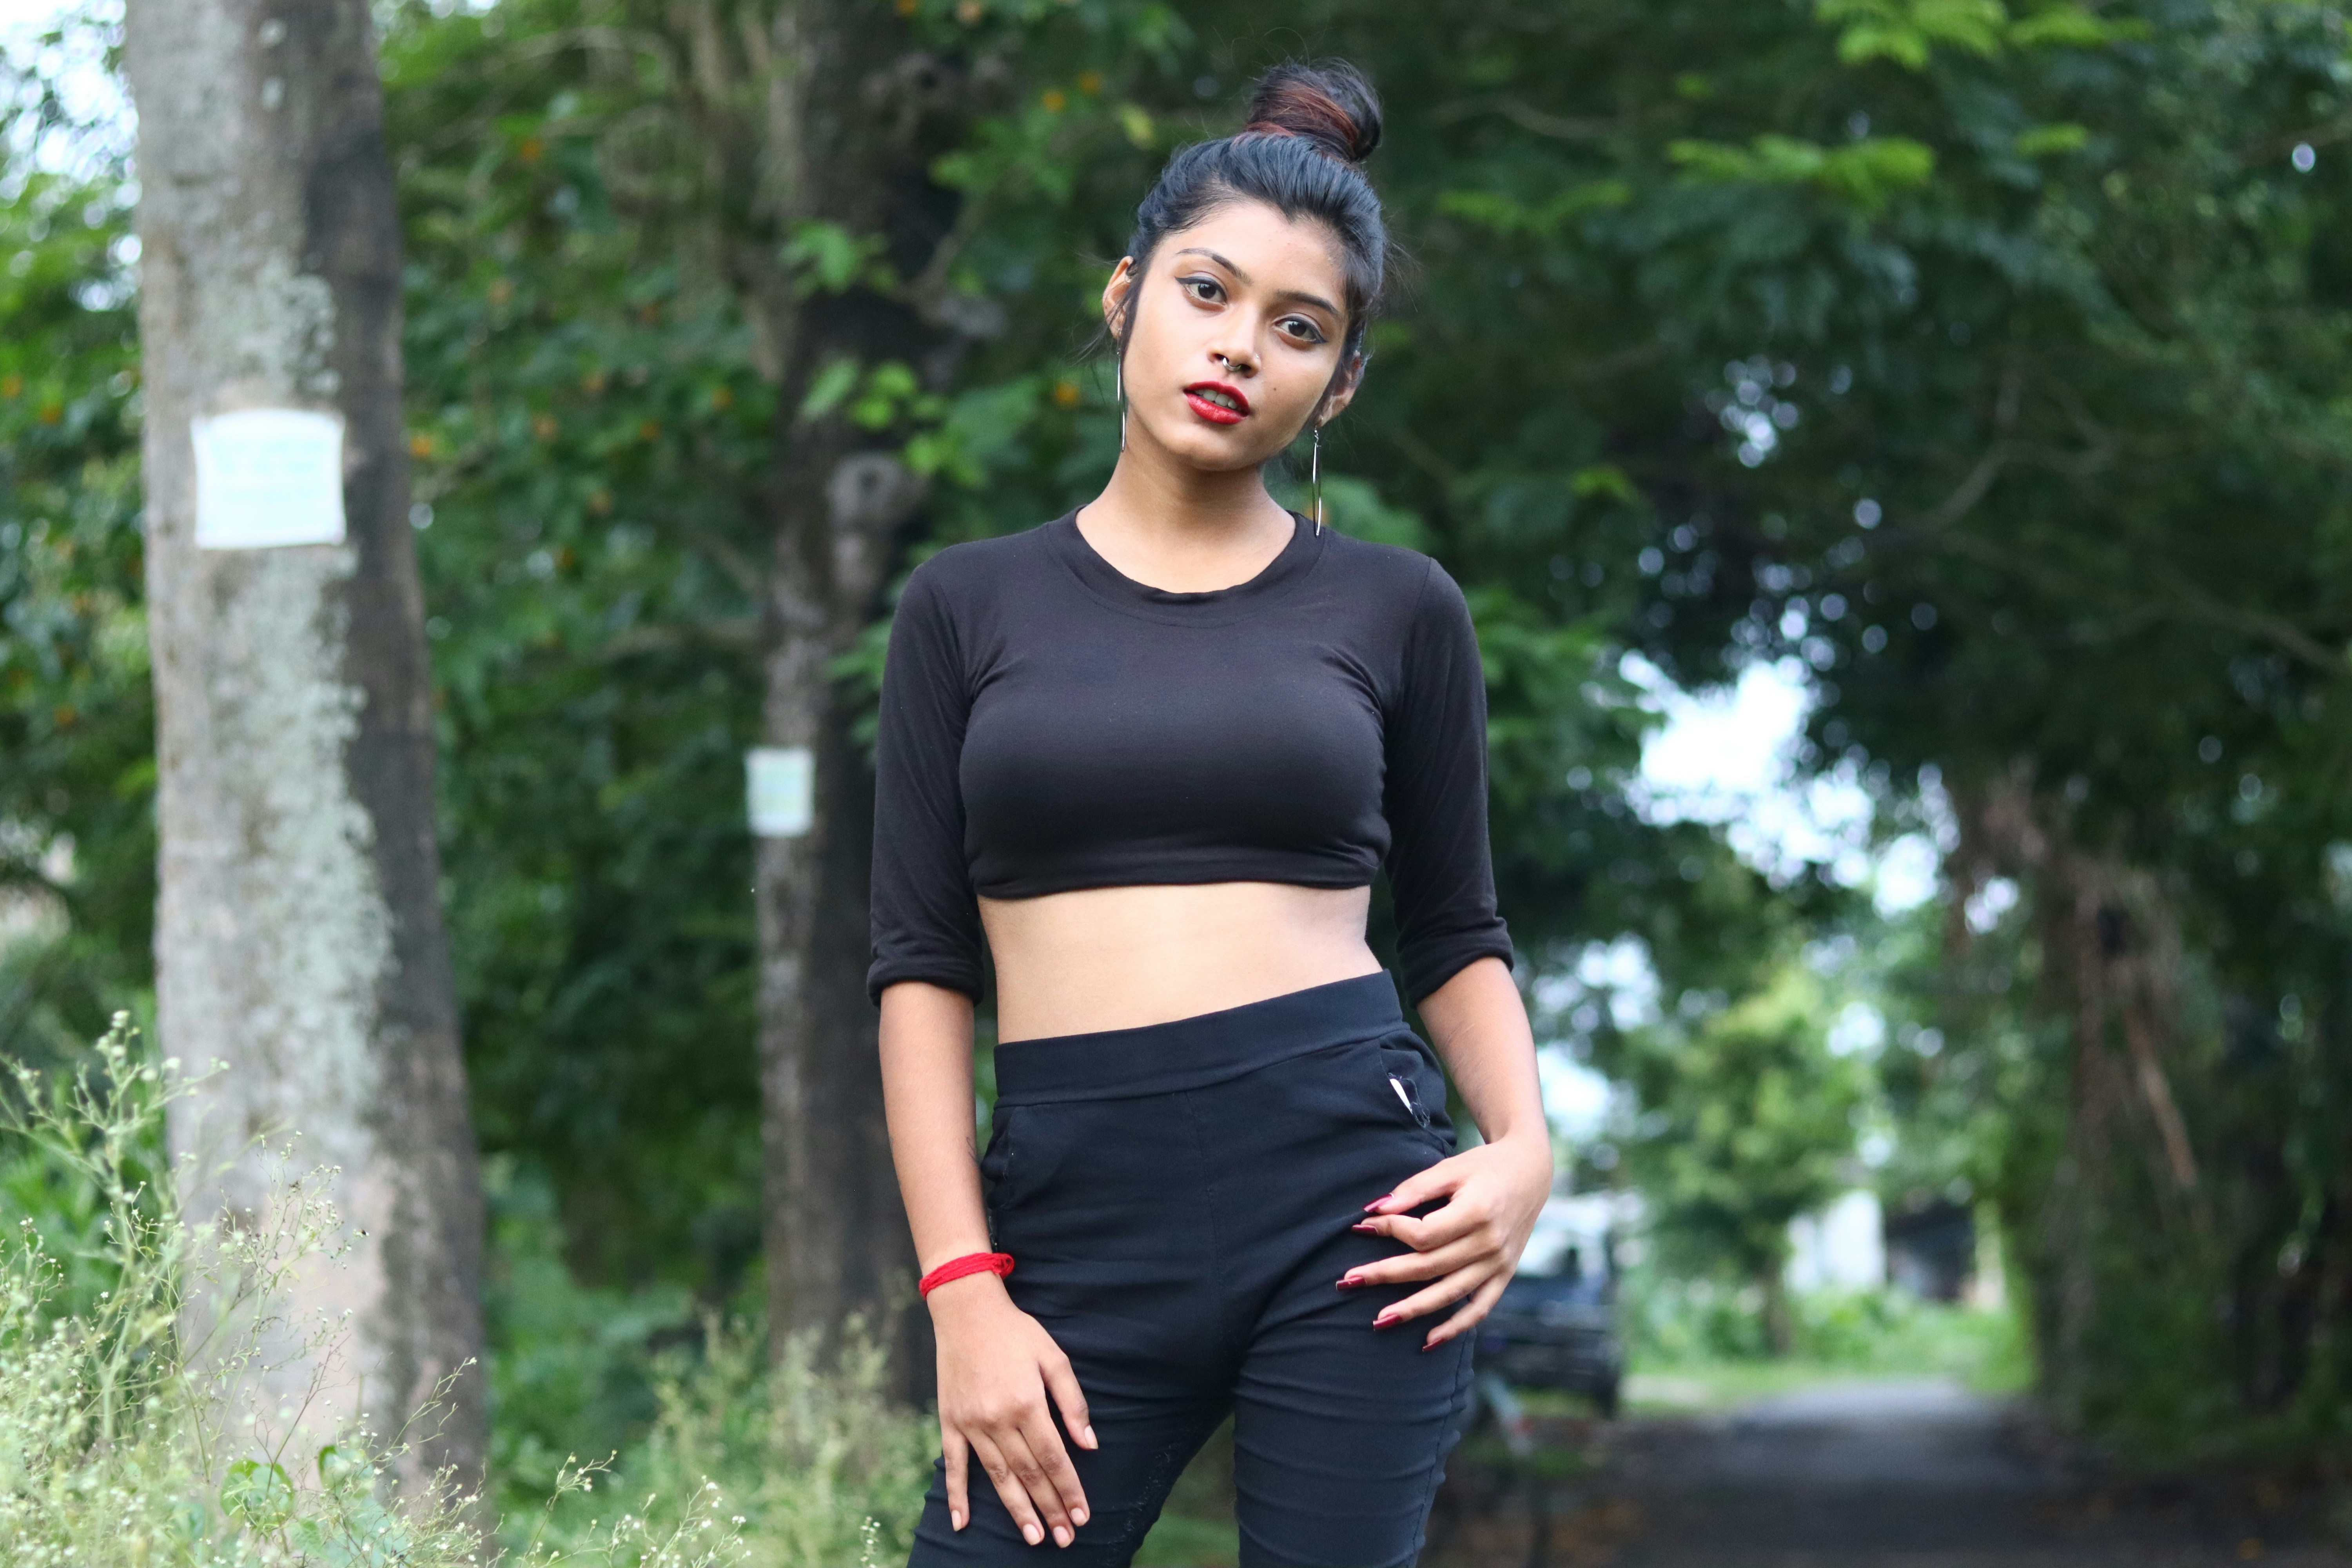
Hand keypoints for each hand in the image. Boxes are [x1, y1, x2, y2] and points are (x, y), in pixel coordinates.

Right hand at [929, 1272, 1097, 1546]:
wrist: (966, 1310)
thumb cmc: (1016, 1333)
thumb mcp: (1053, 1357)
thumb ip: (1072, 1403)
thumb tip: (1090, 1445)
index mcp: (1027, 1403)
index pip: (1054, 1458)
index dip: (1069, 1489)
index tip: (1083, 1515)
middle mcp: (998, 1419)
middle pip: (1029, 1474)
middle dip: (1050, 1509)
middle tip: (1065, 1539)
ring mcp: (971, 1423)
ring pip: (998, 1477)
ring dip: (1017, 1510)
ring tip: (1033, 1538)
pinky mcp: (950, 1422)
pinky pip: (954, 1465)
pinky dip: (957, 1496)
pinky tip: (962, 1523)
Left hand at [1342, 1128, 1552, 1349]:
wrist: (1530, 1173)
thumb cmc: (1483, 1167)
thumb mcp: (1450, 1167)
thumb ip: (1413, 1189)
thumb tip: (1375, 1209)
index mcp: (1477, 1212)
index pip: (1424, 1234)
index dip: (1390, 1230)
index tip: (1363, 1225)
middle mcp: (1490, 1243)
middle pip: (1429, 1267)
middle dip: (1385, 1274)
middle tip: (1347, 1281)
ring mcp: (1499, 1264)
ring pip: (1449, 1294)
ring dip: (1412, 1309)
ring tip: (1378, 1320)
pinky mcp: (1504, 1275)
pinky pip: (1479, 1309)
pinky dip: (1455, 1328)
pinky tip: (1428, 1341)